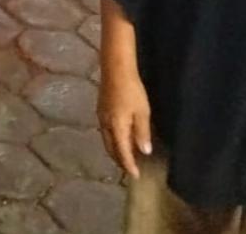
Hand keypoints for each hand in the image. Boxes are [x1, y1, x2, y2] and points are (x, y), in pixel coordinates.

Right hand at [97, 63, 151, 178]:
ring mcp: (101, 118)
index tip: (136, 176)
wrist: (115, 70)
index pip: (122, 152)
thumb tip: (144, 152)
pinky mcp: (100, 110)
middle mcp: (105, 125)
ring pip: (107, 141)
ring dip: (116, 151)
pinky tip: (120, 138)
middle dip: (120, 160)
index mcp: (116, 128)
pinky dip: (113, 140)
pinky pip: (106, 132)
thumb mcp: (142, 112)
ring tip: (126, 156)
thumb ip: (142, 133)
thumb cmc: (132, 91)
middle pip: (111, 149)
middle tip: (130, 169)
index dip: (129, 165)